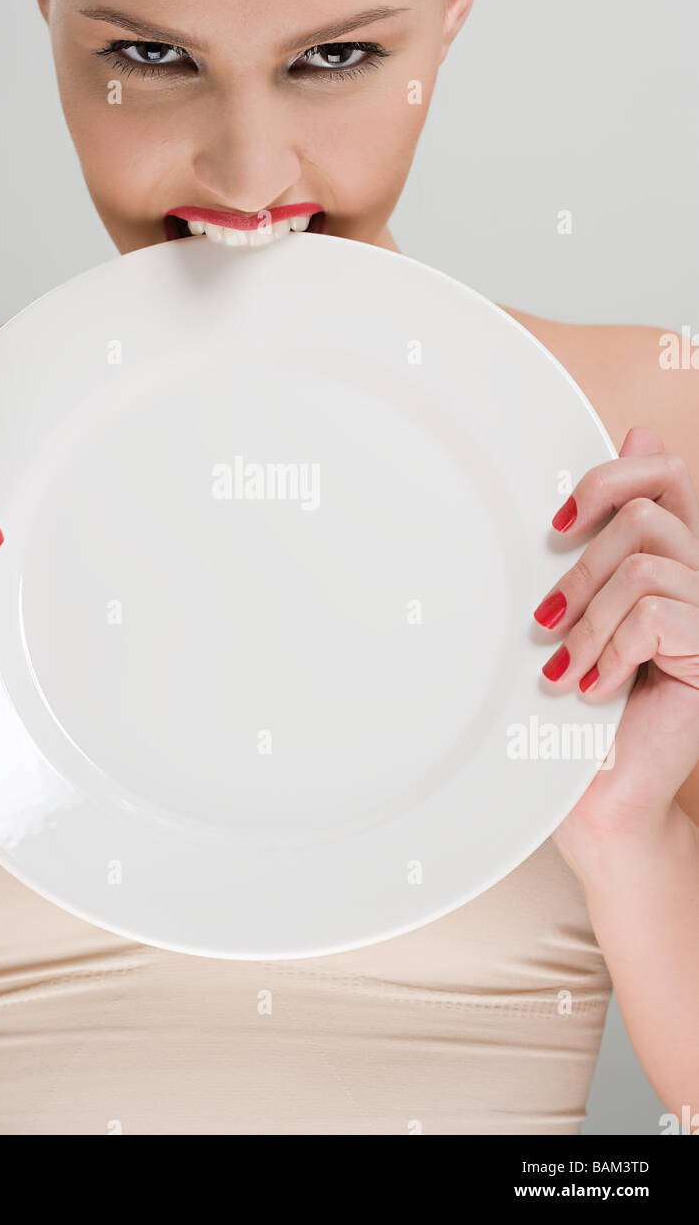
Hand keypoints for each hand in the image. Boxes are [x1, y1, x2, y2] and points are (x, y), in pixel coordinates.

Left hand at [530, 428, 698, 874]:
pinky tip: (591, 689)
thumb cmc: (570, 705)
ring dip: (589, 620)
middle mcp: (698, 579)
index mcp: (667, 558)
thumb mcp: (572, 610)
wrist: (594, 795)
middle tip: (546, 623)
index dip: (611, 480)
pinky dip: (610, 652)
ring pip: (647, 568)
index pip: (664, 475)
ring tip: (563, 669)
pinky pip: (656, 617)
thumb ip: (595, 538)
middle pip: (649, 515)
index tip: (557, 526)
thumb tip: (632, 434)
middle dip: (582, 568)